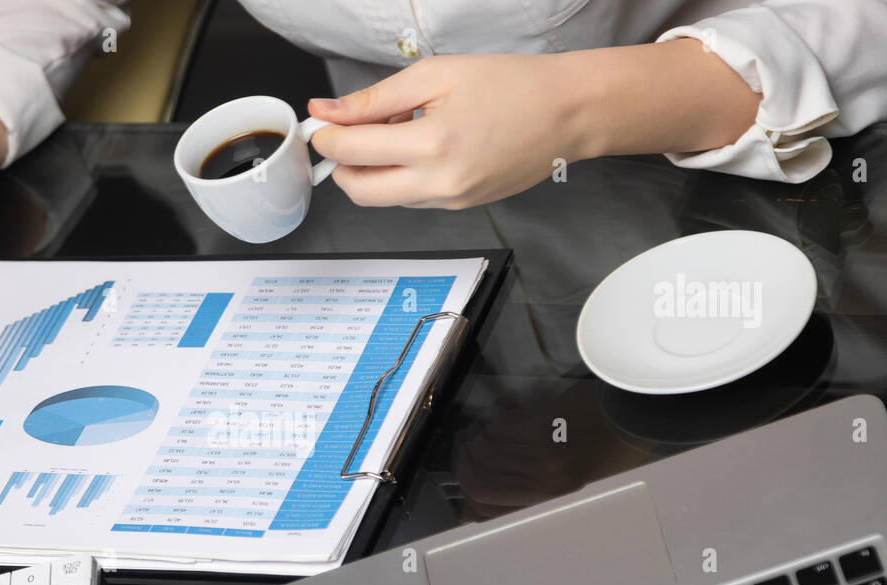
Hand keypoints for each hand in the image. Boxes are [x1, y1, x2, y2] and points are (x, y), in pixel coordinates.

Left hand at [307, 41, 758, 209]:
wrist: (566, 113)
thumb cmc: (512, 85)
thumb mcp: (436, 76)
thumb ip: (376, 98)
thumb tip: (329, 111)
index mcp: (432, 144)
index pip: (352, 151)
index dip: (326, 136)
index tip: (319, 122)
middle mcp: (439, 183)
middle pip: (358, 190)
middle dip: (338, 166)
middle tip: (341, 135)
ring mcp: (450, 201)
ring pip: (382, 198)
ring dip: (369, 171)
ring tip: (390, 131)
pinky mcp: (459, 207)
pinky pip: (410, 199)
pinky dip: (398, 176)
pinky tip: (415, 146)